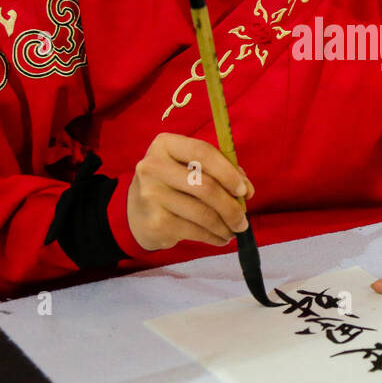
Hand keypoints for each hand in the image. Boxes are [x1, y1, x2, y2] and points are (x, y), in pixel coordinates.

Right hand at [126, 133, 253, 250]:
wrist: (135, 214)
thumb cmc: (173, 185)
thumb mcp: (190, 168)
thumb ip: (221, 171)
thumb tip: (246, 191)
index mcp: (165, 144)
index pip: (202, 152)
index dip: (228, 172)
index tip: (244, 191)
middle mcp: (153, 166)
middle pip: (205, 186)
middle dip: (231, 207)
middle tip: (243, 221)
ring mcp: (152, 195)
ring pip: (203, 213)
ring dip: (226, 226)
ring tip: (234, 230)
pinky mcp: (155, 222)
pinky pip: (196, 231)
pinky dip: (214, 237)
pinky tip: (220, 238)